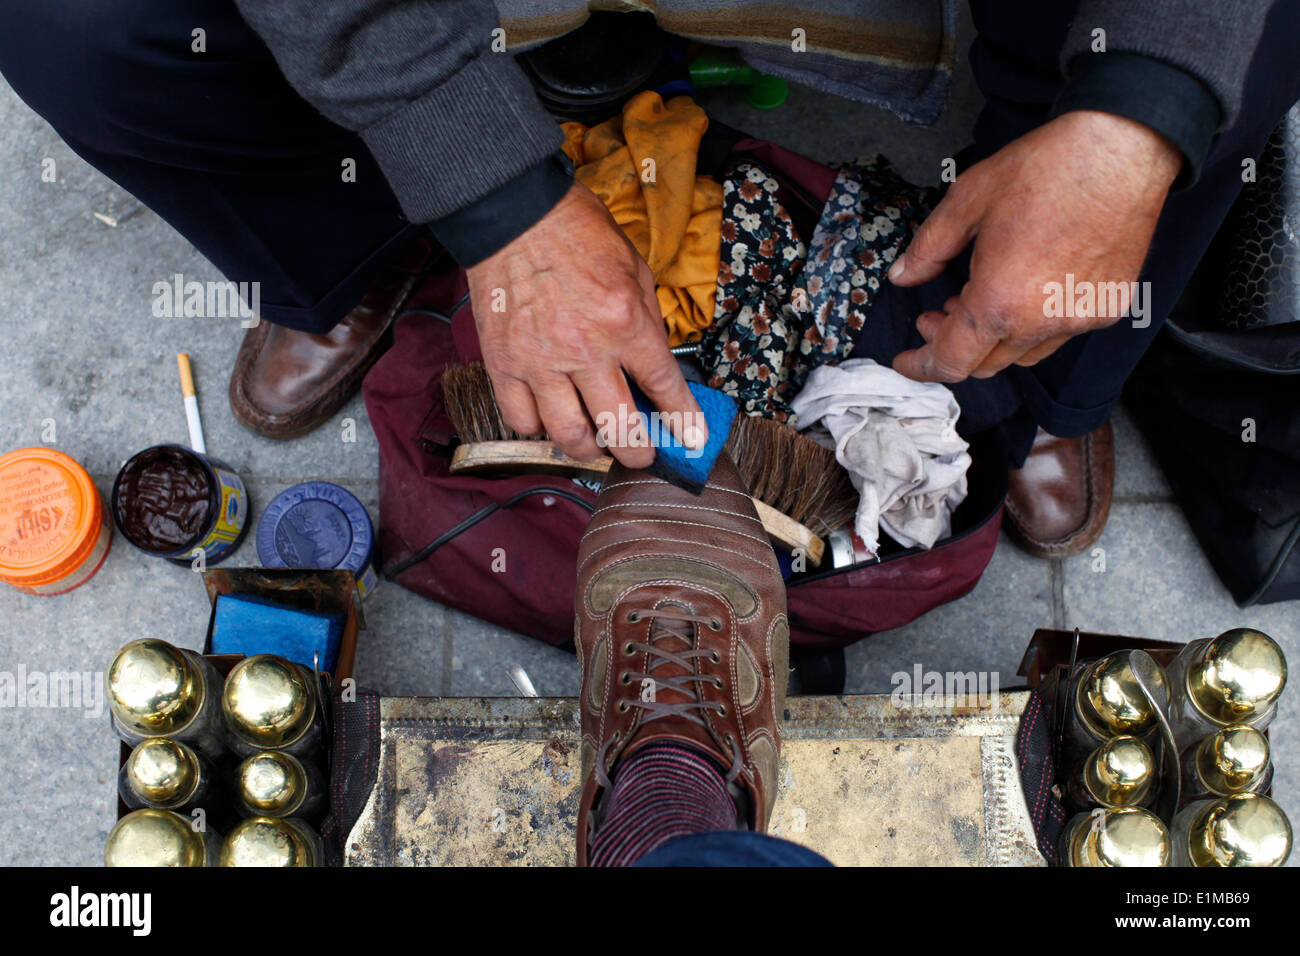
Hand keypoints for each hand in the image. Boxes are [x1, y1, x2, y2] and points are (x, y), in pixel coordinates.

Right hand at [466, 182, 703, 467]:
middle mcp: (586, 349)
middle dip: (639, 452)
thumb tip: (654, 372)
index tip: (692, 440)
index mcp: (625, 322)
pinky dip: (539, 427)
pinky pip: (522, 420)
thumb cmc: (578, 234)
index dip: (683, 421)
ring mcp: (541, 362)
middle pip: (620, 427)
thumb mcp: (634, 271)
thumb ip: (646, 324)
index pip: (663, 387)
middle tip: (643, 456)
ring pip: (570, 435)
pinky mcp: (504, 364)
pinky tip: (550, 417)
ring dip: (590, 450)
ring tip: (597, 444)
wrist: (516, 215)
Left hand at [889, 110, 1182, 381]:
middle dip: (952, 346)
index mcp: (999, 301)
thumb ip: (929, 249)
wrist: (1122, 150)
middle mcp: (1041, 322)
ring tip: (978, 298)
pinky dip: (1031, 325)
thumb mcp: (967, 202)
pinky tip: (1023, 289)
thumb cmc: (1047, 169)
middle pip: (984, 365)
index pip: (950, 362)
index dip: (920, 366)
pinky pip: (1058, 335)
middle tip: (937, 313)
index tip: (906, 360)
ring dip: (992, 339)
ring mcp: (1078, 319)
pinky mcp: (1106, 308)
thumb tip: (903, 276)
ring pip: (1022, 355)